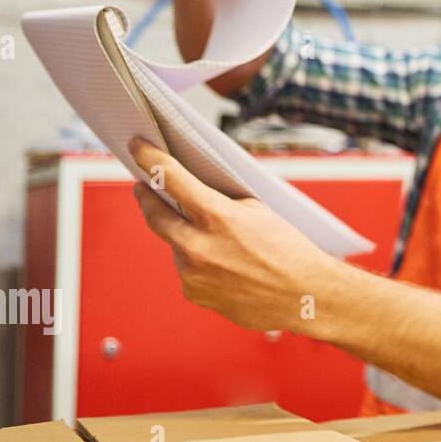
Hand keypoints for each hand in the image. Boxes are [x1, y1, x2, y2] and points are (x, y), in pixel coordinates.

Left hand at [129, 137, 340, 332]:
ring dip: (184, 236)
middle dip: (147, 197)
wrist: (304, 295)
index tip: (136, 146)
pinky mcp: (193, 292)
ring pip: (174, 244)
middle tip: (143, 187)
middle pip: (154, 214)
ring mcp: (192, 272)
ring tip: (216, 240)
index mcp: (216, 216)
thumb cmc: (289, 250)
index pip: (171, 177)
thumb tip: (193, 194)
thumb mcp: (259, 211)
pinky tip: (223, 265)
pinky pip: (186, 269)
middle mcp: (197, 245)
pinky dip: (198, 262)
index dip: (150, 158)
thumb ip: (221, 202)